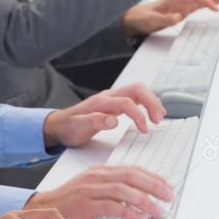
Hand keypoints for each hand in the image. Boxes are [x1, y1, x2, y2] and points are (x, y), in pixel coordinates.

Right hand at [25, 164, 173, 218]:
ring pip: (123, 189)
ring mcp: (90, 189)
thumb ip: (113, 192)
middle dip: (154, 185)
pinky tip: (138, 217)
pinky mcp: (85, 203)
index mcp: (100, 171)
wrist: (45, 210)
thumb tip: (137, 200)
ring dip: (145, 200)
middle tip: (169, 195)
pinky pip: (111, 206)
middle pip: (131, 175)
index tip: (166, 186)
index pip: (131, 170)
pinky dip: (128, 211)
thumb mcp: (93, 191)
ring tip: (158, 209)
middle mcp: (96, 176)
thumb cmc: (69, 203)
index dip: (152, 177)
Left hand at [43, 82, 164, 148]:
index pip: (126, 102)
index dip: (138, 114)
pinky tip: (151, 113)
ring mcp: (111, 99)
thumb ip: (94, 122)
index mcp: (100, 102)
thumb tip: (113, 120)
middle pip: (136, 90)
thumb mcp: (77, 128)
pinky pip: (134, 98)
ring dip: (151, 101)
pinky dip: (146, 104)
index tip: (144, 129)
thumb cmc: (68, 127)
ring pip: (137, 92)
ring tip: (159, 116)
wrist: (59, 125)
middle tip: (158, 119)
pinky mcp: (114, 104)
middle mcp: (107, 97)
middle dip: (151, 102)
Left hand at [121, 0, 218, 36]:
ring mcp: (182, 4)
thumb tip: (177, 17)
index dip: (207, 1)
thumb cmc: (140, 18)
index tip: (216, 8)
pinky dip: (209, 3)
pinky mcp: (182, 9)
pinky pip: (199, 4)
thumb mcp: (149, 20)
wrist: (133, 18)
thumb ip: (163, 18)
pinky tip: (217, 3)